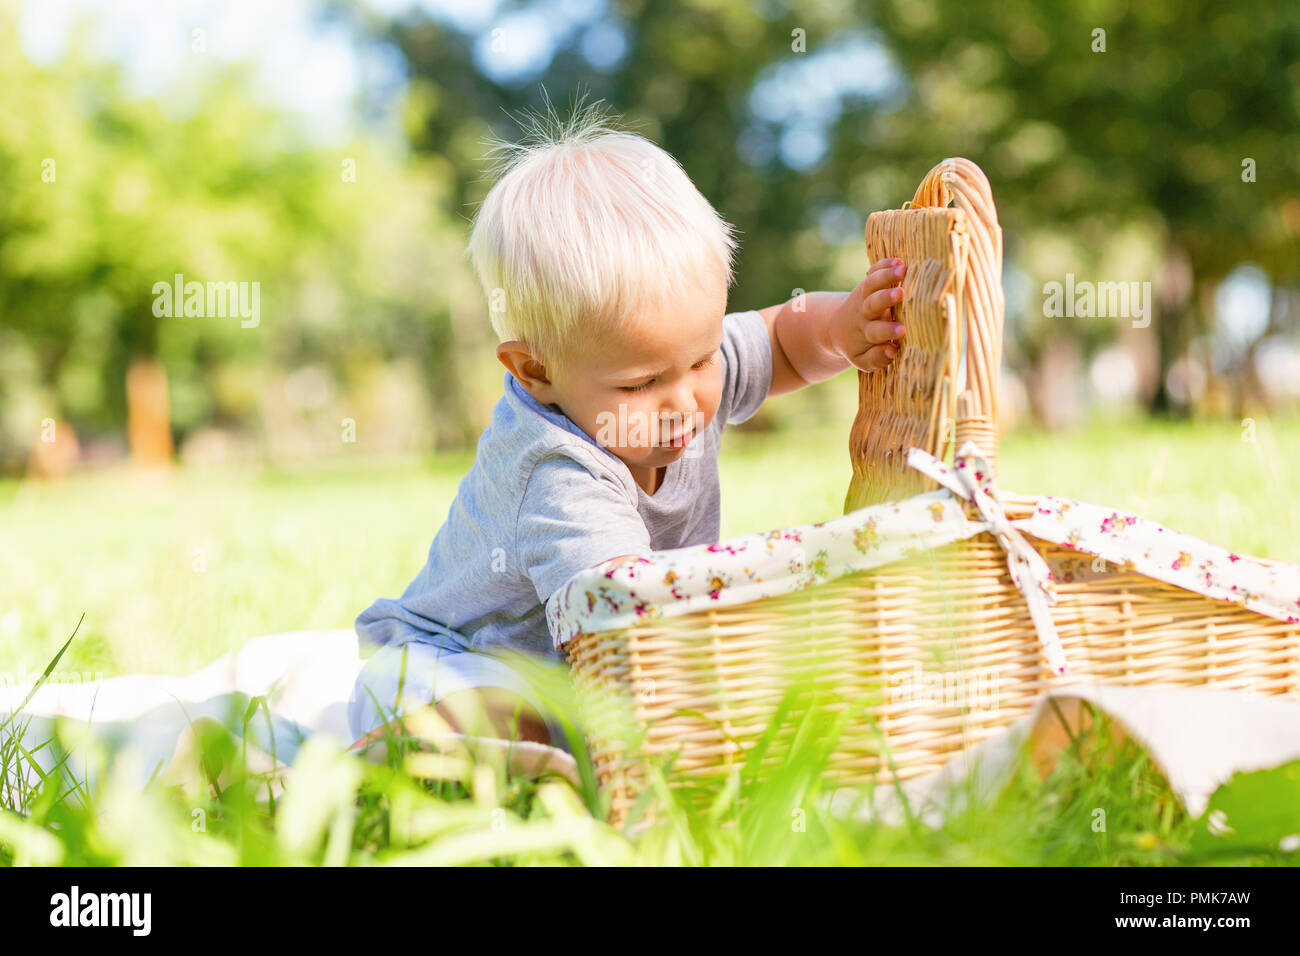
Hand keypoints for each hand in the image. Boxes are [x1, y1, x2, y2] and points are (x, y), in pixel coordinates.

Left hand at [828, 257, 906, 372]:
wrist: (836, 328)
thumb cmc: (858, 347)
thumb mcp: (862, 360)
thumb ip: (877, 359)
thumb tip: (892, 349)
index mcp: (865, 333)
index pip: (877, 332)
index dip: (888, 331)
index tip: (901, 330)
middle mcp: (864, 313)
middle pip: (873, 304)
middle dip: (885, 298)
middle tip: (899, 294)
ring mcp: (864, 296)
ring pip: (872, 284)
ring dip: (886, 276)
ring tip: (903, 269)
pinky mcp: (866, 284)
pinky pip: (872, 272)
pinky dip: (882, 265)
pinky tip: (898, 259)